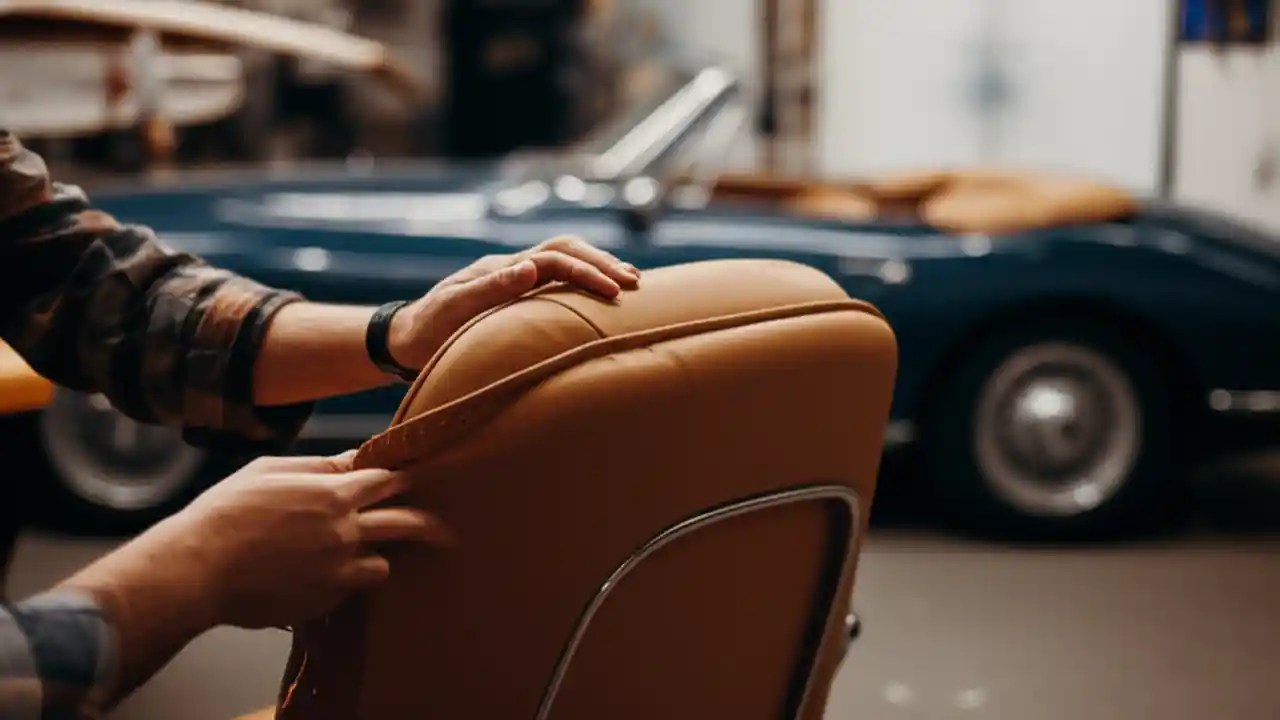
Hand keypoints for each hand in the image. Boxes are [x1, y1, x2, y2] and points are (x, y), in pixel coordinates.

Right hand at [55, 451, 439, 704]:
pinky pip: (350, 588)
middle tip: (444, 530)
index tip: (413, 479)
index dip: (402, 477)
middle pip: (407, 521)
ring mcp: (338, 567)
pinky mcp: (325, 598)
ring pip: (383, 563)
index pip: (388, 479)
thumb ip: (318, 466)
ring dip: (378, 557)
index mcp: (332, 492)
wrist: (198, 568)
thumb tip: (354, 458)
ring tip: (372, 557)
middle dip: (429, 524)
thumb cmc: (227, 511)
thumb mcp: (269, 471)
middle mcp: (345, 529)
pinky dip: (344, 580)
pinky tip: (322, 576)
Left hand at [387, 235, 640, 368]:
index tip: (614, 291)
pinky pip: (558, 281)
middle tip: (634, 282)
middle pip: (566, 250)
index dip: (587, 271)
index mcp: (502, 269)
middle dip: (602, 262)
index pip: (555, 258)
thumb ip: (491, 288)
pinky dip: (585, 281)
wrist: (405, 340)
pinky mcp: (517, 298)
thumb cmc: (428, 328)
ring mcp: (515, 281)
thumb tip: (532, 269)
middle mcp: (512, 269)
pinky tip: (603, 294)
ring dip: (597, 267)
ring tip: (631, 282)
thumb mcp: (455, 309)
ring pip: (565, 260)